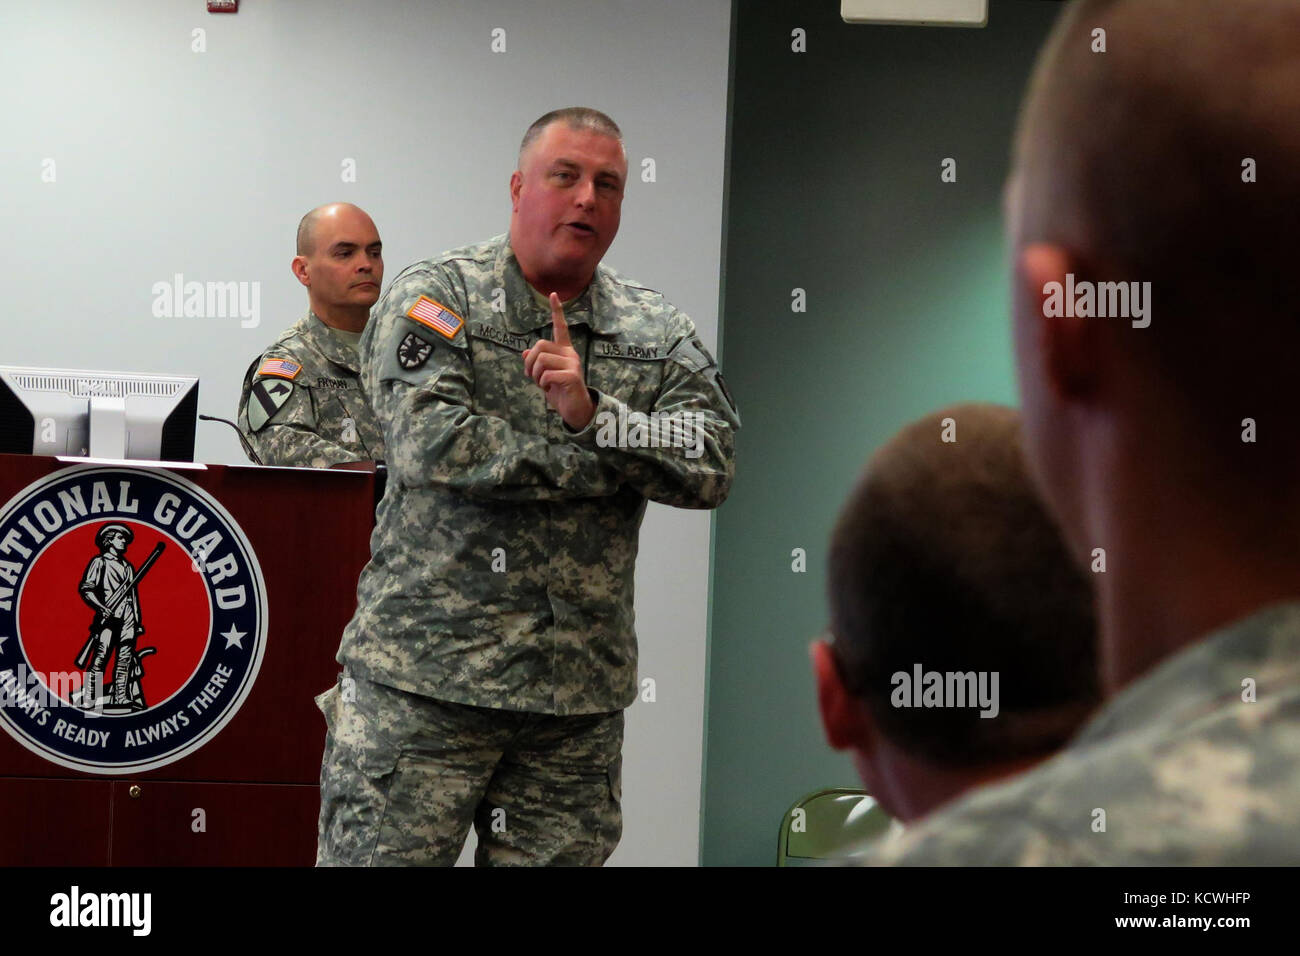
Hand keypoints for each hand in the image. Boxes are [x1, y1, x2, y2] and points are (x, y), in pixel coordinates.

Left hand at [522, 293, 594, 429]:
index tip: (553, 294)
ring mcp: (572, 364)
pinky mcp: (572, 376)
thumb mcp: (545, 376)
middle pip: (540, 345)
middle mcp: (570, 354)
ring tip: (543, 383)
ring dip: (536, 375)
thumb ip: (537, 363)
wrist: (576, 410)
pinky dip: (542, 383)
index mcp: (564, 351)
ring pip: (541, 360)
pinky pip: (546, 374)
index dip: (557, 311)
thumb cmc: (560, 391)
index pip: (561, 327)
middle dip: (530, 361)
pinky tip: (549, 388)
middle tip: (532, 375)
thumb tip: (525, 352)